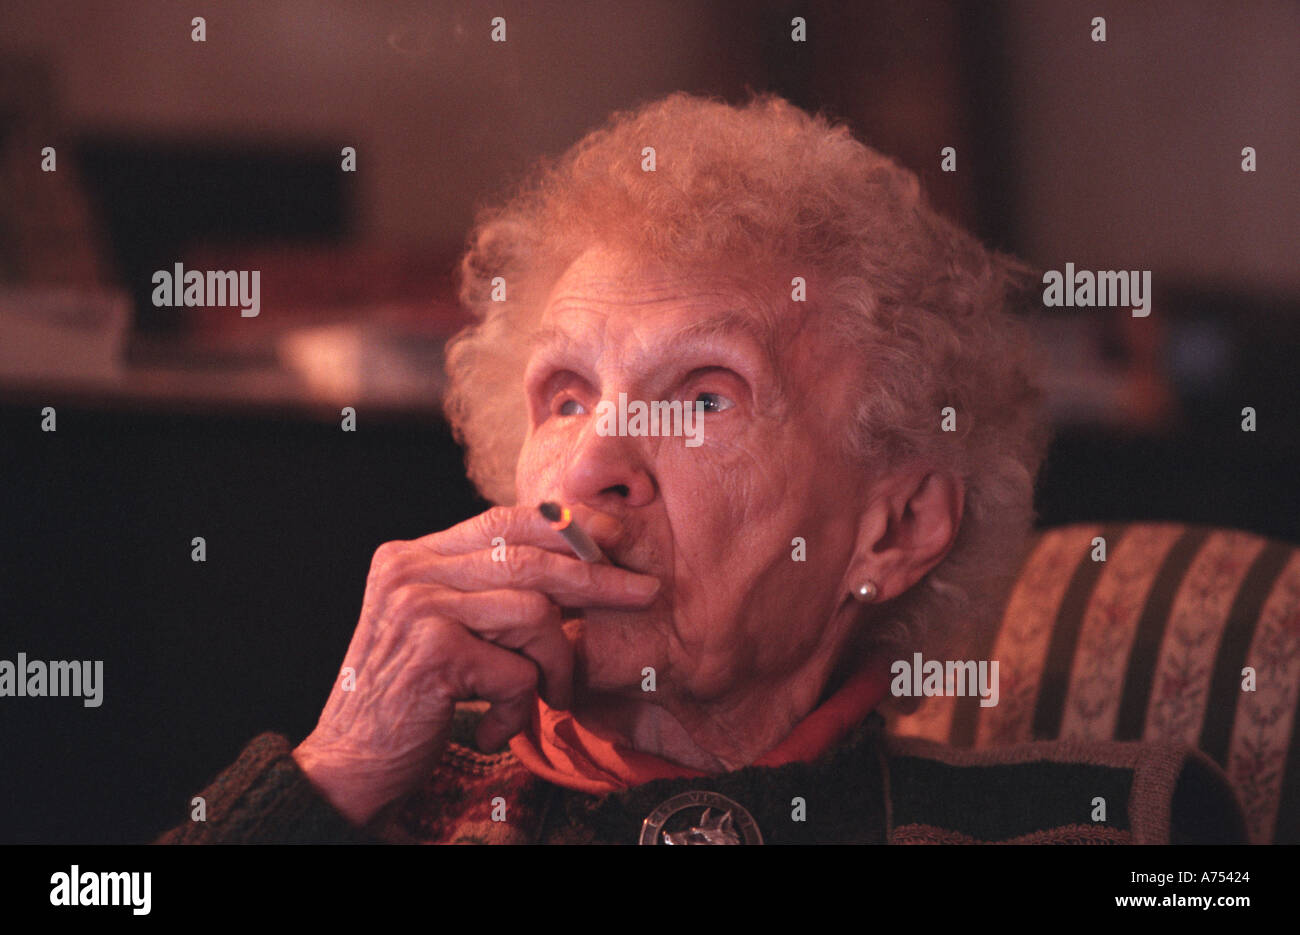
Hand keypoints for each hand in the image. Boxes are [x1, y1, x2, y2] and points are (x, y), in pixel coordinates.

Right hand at [291, 504, 659, 824]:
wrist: (350, 765)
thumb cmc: (409, 699)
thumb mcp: (441, 628)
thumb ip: (482, 590)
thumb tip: (572, 557)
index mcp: (412, 556)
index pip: (504, 520)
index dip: (566, 527)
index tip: (614, 539)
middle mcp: (410, 571)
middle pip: (530, 559)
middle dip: (598, 578)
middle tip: (644, 591)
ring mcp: (419, 608)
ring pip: (535, 615)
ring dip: (557, 667)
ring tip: (550, 698)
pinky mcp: (433, 653)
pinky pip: (518, 671)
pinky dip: (520, 708)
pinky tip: (494, 728)